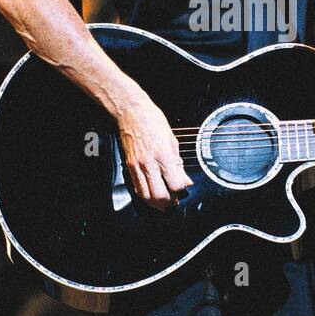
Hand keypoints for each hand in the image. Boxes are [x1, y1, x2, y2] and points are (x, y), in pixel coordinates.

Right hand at [115, 90, 193, 208]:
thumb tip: (186, 180)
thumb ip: (179, 164)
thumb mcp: (172, 141)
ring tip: (164, 202)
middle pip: (159, 195)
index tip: (183, 187)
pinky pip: (137, 188)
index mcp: (163, 155)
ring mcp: (137, 166)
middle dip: (169, 202)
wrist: (131, 112)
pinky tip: (152, 195)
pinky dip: (145, 196)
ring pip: (146, 196)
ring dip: (156, 203)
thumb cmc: (152, 121)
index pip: (174, 184)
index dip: (180, 190)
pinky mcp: (129, 166)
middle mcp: (149, 163)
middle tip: (174, 200)